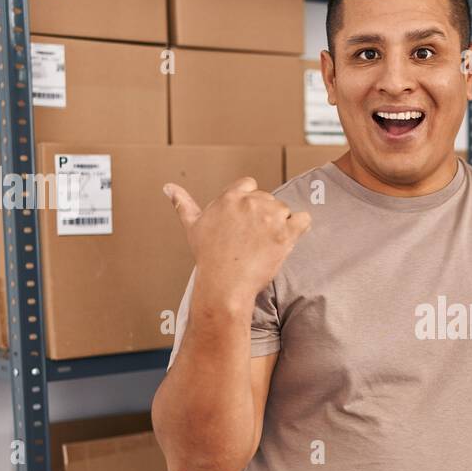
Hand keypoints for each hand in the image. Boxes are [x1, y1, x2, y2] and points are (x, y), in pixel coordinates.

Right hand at [163, 177, 310, 306]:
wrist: (224, 285)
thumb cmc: (208, 258)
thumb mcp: (193, 226)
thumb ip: (182, 203)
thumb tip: (167, 187)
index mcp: (230, 197)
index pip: (249, 185)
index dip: (249, 203)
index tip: (245, 222)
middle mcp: (251, 202)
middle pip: (268, 199)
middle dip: (264, 217)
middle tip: (253, 240)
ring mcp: (270, 217)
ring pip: (285, 211)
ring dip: (280, 225)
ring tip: (265, 245)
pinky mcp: (286, 233)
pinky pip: (304, 220)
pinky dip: (300, 228)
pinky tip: (288, 239)